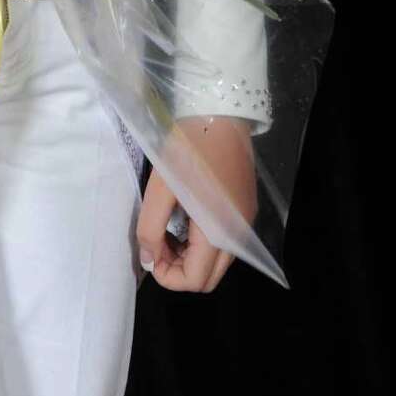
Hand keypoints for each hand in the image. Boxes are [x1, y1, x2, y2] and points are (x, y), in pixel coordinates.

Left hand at [135, 116, 256, 293]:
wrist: (220, 113)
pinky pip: (226, 244)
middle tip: (158, 240)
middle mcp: (239, 236)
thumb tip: (148, 261)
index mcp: (219, 233)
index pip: (194, 281)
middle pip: (208, 279)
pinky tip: (188, 217)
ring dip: (191, 257)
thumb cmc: (187, 148)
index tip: (149, 248)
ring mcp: (247, 223)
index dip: (166, 275)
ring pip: (218, 263)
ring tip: (170, 228)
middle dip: (179, 269)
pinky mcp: (247, 209)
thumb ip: (151, 228)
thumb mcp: (160, 186)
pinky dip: (205, 243)